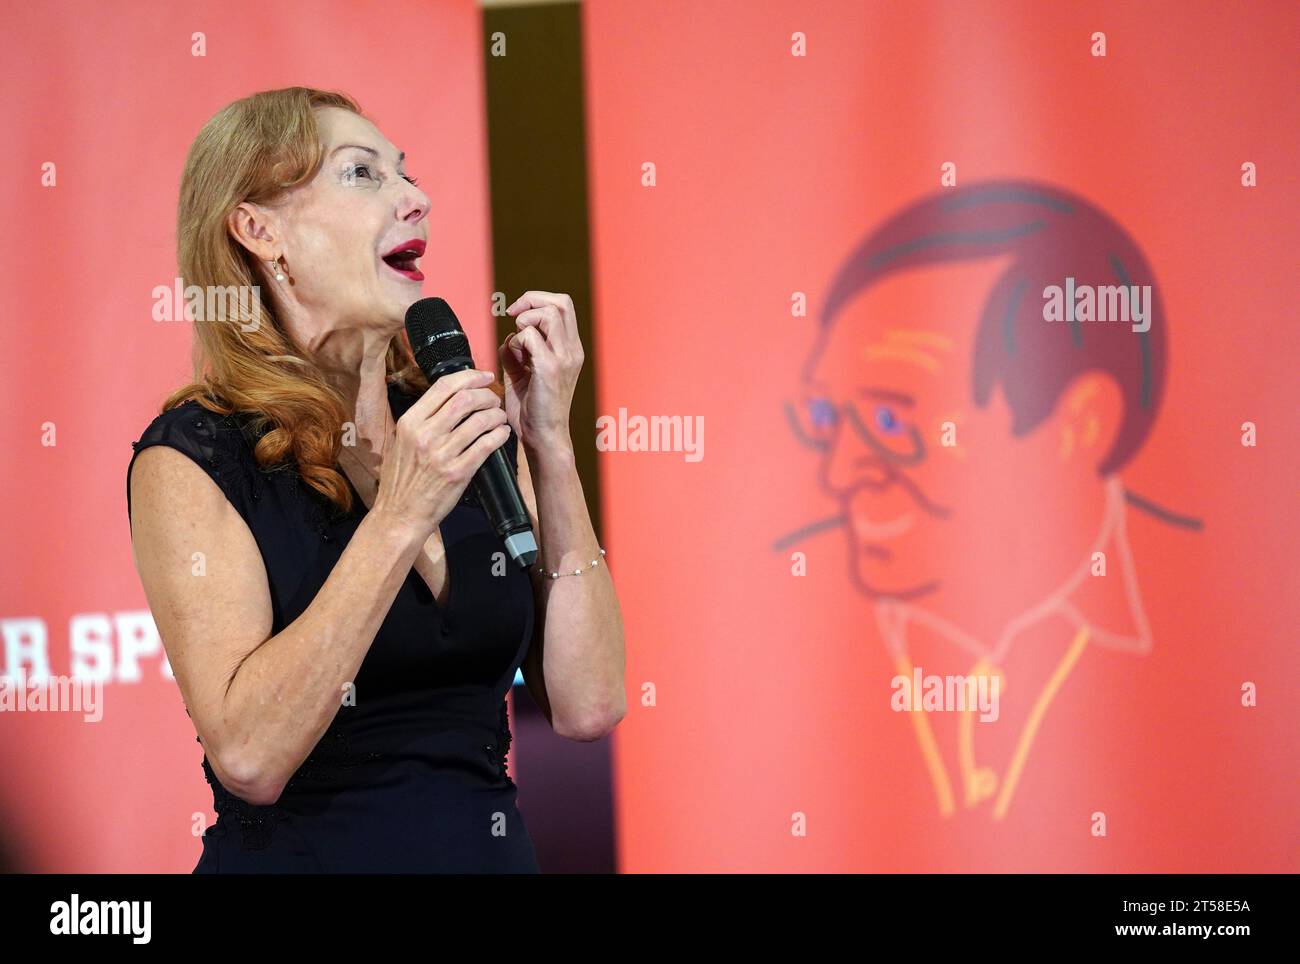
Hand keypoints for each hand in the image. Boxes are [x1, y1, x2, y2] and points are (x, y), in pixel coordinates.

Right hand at [371, 368, 509, 540]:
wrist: (399, 514)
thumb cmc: (402, 479)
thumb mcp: (401, 441)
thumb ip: (422, 420)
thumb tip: (449, 398)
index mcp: (410, 422)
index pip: (444, 386)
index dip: (470, 376)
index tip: (485, 376)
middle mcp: (425, 434)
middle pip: (465, 399)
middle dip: (486, 395)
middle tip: (494, 400)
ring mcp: (442, 454)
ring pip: (480, 420)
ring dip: (496, 415)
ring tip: (499, 417)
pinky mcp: (458, 472)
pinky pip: (486, 445)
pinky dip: (498, 435)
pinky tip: (501, 434)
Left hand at [500, 291, 584, 446]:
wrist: (543, 437)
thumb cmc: (533, 410)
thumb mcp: (523, 373)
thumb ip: (516, 352)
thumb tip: (508, 336)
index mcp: (570, 349)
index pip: (563, 306)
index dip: (537, 301)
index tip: (516, 315)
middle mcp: (572, 350)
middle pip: (561, 302)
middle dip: (531, 301)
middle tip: (513, 316)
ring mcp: (564, 358)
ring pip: (549, 313)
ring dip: (525, 321)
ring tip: (518, 343)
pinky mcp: (550, 368)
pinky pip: (531, 336)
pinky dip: (517, 342)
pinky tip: (515, 359)